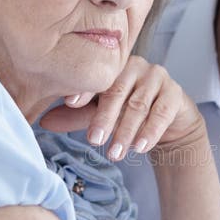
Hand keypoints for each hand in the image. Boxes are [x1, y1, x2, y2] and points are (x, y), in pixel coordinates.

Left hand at [40, 57, 203, 160]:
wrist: (168, 126)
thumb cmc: (128, 115)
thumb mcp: (101, 115)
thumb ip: (77, 116)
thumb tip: (43, 122)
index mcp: (113, 66)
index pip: (98, 76)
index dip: (84, 89)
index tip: (70, 103)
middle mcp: (135, 65)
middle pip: (117, 91)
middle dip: (105, 119)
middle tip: (94, 142)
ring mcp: (157, 77)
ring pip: (139, 105)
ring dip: (126, 132)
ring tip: (115, 154)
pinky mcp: (175, 93)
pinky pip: (162, 112)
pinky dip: (150, 132)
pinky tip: (140, 148)